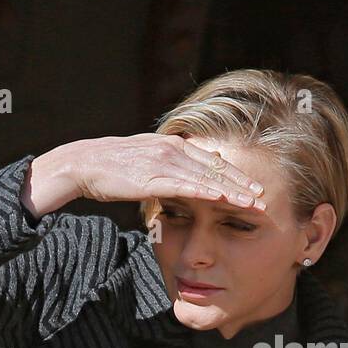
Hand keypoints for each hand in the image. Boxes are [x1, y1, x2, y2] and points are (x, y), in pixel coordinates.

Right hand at [22, 135, 265, 217]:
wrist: (83, 164)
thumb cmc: (112, 168)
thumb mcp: (146, 161)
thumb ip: (169, 166)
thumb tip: (187, 175)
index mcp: (173, 146)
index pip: (212, 161)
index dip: (235, 174)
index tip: (253, 187)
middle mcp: (172, 150)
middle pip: (215, 167)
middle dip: (242, 183)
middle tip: (263, 197)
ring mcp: (163, 162)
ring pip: (206, 177)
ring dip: (231, 190)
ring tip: (252, 202)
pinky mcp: (152, 177)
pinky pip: (186, 186)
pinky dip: (207, 192)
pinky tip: (223, 199)